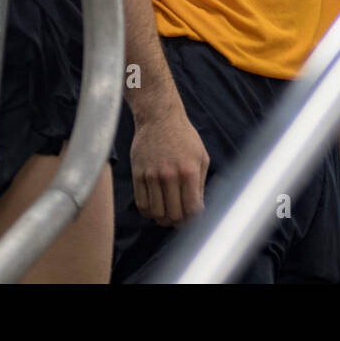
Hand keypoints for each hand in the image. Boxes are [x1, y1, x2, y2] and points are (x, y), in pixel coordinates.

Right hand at [129, 102, 209, 226]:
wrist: (158, 118)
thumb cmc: (184, 137)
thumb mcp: (201, 157)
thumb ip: (201, 184)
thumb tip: (199, 209)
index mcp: (189, 171)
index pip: (191, 209)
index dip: (194, 219)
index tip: (194, 218)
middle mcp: (169, 175)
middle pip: (173, 215)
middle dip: (180, 222)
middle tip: (182, 218)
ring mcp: (151, 176)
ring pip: (156, 213)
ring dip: (164, 219)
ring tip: (169, 214)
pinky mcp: (138, 175)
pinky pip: (141, 204)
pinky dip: (149, 212)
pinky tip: (156, 207)